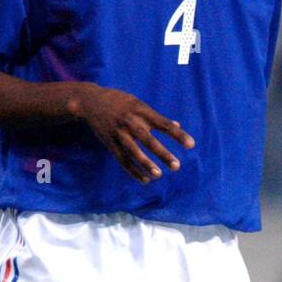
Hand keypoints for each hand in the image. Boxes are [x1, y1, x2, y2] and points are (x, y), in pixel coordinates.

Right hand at [73, 84, 193, 183]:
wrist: (90, 102)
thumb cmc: (119, 102)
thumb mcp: (138, 103)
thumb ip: (156, 117)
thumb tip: (177, 125)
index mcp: (141, 111)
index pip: (163, 124)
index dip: (177, 135)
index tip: (191, 145)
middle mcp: (130, 122)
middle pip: (148, 140)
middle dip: (162, 153)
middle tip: (176, 166)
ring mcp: (119, 133)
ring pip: (133, 152)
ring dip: (146, 164)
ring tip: (158, 175)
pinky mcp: (110, 143)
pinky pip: (122, 160)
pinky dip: (133, 171)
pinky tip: (145, 180)